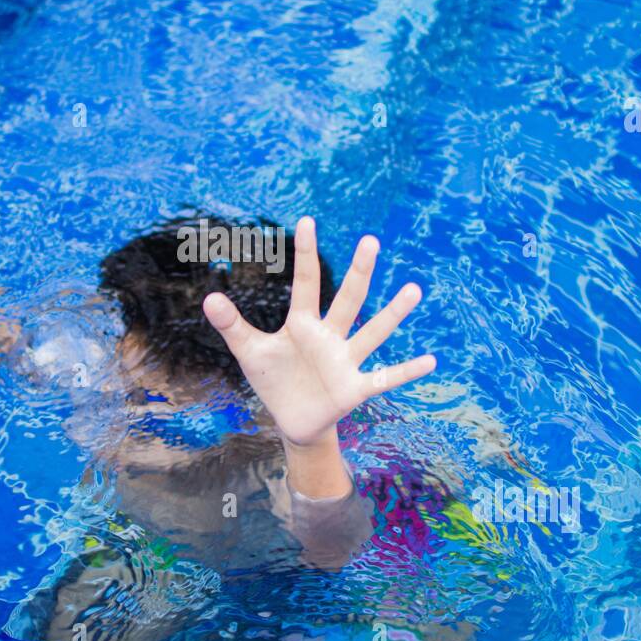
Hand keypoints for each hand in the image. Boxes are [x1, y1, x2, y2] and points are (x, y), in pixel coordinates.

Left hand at [202, 216, 435, 448]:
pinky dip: (407, 371)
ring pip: (373, 333)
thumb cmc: (274, 379)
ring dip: (393, 314)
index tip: (308, 221)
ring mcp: (346, 360)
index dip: (306, 254)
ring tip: (414, 289)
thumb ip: (232, 325)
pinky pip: (385, 378)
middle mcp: (330, 336)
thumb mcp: (249, 352)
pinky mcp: (356, 388)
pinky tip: (431, 361)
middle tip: (370, 241)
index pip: (306, 283)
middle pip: (347, 300)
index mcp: (303, 324)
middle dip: (358, 272)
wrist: (293, 420)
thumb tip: (208, 298)